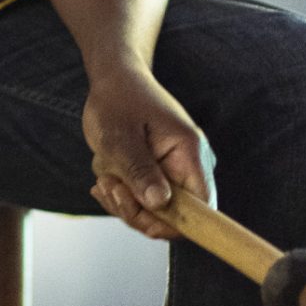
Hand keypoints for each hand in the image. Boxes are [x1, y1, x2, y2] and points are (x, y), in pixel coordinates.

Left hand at [83, 65, 214, 241]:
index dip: (174, 224)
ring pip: (154, 212)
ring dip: (124, 201)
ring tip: (104, 176)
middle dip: (136, 210)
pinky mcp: (160, 176)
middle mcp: (190, 166)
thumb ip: (139, 170)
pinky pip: (144, 202)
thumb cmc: (118, 101)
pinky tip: (107, 178)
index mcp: (190, 154)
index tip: (138, 215)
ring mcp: (175, 172)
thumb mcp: (120, 137)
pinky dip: (123, 196)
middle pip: (173, 216)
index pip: (202, 208)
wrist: (115, 81)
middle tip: (108, 186)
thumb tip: (158, 204)